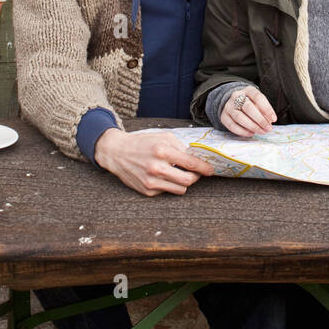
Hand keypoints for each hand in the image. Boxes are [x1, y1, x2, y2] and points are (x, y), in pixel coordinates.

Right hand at [93, 128, 214, 196]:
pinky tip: (162, 176)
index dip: (203, 168)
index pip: (190, 163)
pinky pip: (167, 191)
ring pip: (180, 189)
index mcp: (162, 151)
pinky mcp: (147, 191)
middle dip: (196, 177)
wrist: (117, 153)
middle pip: (188, 180)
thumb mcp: (163, 137)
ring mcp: (151, 181)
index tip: (210, 170)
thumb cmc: (142, 143)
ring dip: (183, 182)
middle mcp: (156, 167)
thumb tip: (196, 158)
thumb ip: (180, 147)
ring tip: (178, 173)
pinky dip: (169, 185)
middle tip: (196, 173)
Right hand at [220, 85, 276, 136]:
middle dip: (260, 120)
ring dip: (252, 126)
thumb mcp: (258, 102)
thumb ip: (263, 110)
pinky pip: (232, 126)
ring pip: (239, 117)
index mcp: (247, 90)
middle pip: (248, 108)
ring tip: (262, 132)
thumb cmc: (251, 103)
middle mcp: (236, 96)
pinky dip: (243, 131)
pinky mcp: (223, 116)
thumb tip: (269, 122)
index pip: (258, 97)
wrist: (234, 102)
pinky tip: (251, 133)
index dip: (267, 109)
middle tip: (269, 128)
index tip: (274, 119)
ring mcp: (228, 106)